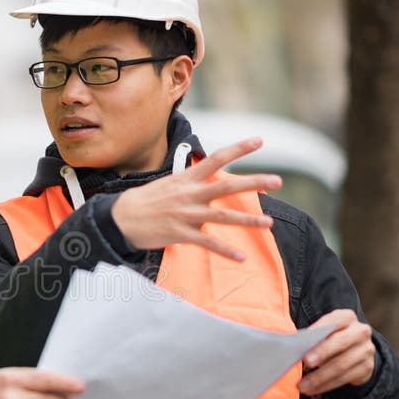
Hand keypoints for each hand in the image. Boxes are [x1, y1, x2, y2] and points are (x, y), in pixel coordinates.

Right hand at [110, 137, 281, 260]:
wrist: (120, 218)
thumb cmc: (145, 201)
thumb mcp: (168, 184)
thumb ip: (190, 183)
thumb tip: (207, 181)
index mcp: (186, 179)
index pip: (216, 158)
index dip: (238, 148)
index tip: (259, 140)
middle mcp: (189, 194)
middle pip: (226, 186)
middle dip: (254, 183)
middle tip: (278, 180)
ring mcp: (185, 215)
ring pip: (222, 217)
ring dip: (247, 221)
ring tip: (269, 223)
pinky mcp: (180, 234)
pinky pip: (208, 244)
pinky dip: (225, 252)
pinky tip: (241, 258)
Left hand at [298, 309, 374, 396]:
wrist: (356, 353)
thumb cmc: (330, 340)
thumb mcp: (324, 333)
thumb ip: (312, 337)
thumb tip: (293, 348)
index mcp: (346, 317)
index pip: (333, 320)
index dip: (319, 329)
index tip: (303, 339)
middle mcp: (360, 331)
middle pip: (340, 342)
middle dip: (322, 353)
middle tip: (306, 362)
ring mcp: (366, 350)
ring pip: (341, 365)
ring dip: (319, 377)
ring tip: (302, 385)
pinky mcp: (366, 368)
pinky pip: (344, 378)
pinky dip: (325, 385)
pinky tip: (312, 390)